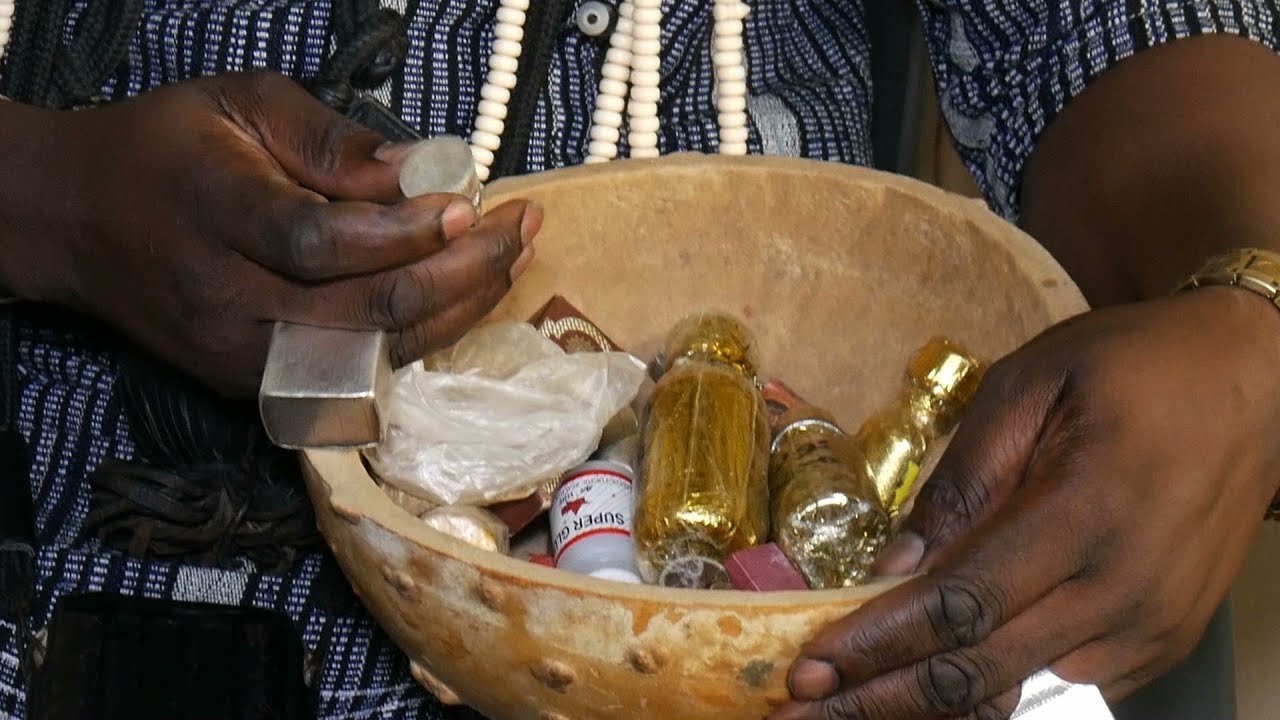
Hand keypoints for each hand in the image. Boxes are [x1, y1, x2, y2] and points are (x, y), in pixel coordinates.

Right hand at [9, 72, 537, 395]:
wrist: (79, 221)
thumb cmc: (164, 149)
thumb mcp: (240, 105)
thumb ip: (332, 142)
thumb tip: (420, 176)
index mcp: (214, 213)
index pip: (325, 243)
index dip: (408, 233)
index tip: (471, 205)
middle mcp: (225, 300)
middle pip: (369, 312)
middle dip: (464, 273)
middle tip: (519, 227)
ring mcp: (239, 356)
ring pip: (376, 355)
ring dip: (458, 309)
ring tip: (511, 258)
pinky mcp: (253, 387)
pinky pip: (360, 373)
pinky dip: (420, 338)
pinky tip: (462, 297)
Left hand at [770, 287, 1279, 719]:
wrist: (1257, 383)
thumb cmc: (1135, 366)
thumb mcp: (1033, 384)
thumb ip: (963, 479)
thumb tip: (895, 565)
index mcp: (1086, 511)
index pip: (960, 605)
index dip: (876, 646)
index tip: (808, 671)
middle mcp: (1123, 588)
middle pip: (981, 673)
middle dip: (881, 701)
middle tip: (803, 714)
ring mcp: (1150, 625)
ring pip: (1020, 696)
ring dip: (930, 708)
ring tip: (854, 709)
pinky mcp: (1162, 640)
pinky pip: (1066, 691)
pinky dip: (994, 698)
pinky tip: (934, 690)